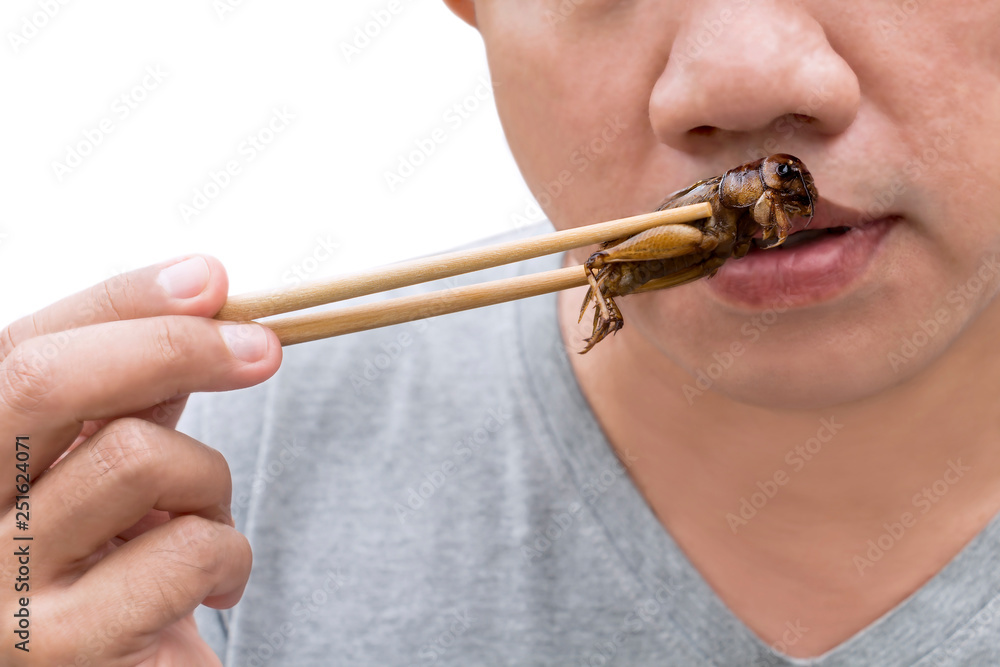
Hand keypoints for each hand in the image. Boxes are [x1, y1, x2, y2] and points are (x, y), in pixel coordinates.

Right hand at [0, 256, 280, 665]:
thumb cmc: (113, 580)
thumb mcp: (105, 481)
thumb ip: (126, 402)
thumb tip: (199, 299)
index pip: (19, 351)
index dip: (120, 303)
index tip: (209, 280)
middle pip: (44, 382)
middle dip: (173, 344)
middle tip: (262, 347)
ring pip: (137, 456)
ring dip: (209, 481)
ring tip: (206, 525)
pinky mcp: (58, 653)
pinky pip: (186, 549)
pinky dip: (231, 555)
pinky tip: (215, 587)